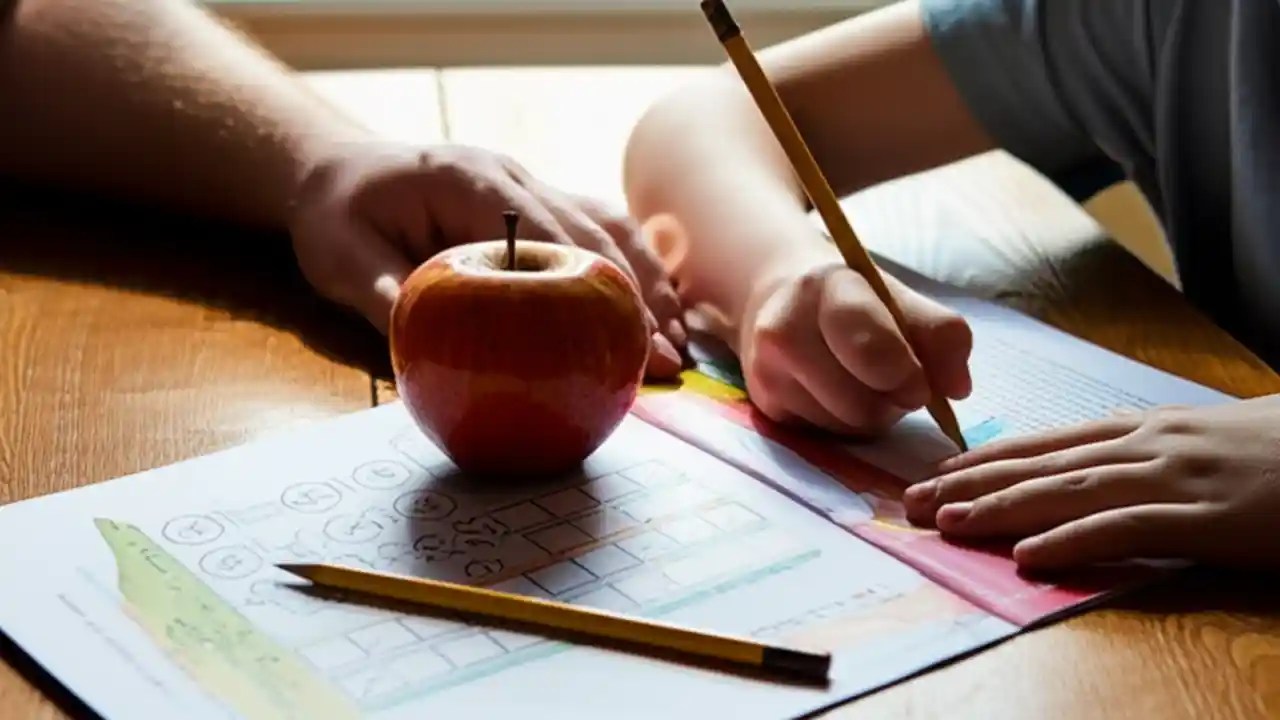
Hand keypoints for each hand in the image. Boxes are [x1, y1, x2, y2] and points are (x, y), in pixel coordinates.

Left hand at [287, 141, 685, 377]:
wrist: (338, 174)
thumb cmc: (338, 216)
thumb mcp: (340, 254)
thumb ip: (382, 292)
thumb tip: (428, 339)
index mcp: (470, 180)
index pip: (549, 229)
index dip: (595, 282)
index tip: (629, 335)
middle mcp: (512, 177)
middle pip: (593, 231)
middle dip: (636, 296)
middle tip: (666, 360)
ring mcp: (529, 188)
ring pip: (607, 226)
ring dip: (646, 282)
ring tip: (675, 343)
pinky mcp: (536, 209)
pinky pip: (596, 230)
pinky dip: (629, 269)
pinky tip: (652, 313)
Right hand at [736, 253, 972, 435]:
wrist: (777, 298)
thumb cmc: (851, 300)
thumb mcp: (897, 297)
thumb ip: (940, 334)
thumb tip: (957, 389)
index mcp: (828, 289)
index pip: (873, 350)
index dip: (907, 376)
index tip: (921, 381)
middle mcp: (785, 330)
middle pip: (862, 404)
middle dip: (891, 401)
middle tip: (895, 382)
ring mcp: (767, 372)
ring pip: (844, 426)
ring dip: (870, 416)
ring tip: (865, 386)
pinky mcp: (765, 406)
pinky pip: (824, 437)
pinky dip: (843, 424)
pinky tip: (838, 395)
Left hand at [903, 396, 1279, 570]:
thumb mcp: (1207, 436)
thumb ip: (1150, 446)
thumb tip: (1098, 456)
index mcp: (1148, 427)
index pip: (1049, 441)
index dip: (989, 457)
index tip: (937, 472)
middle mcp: (1150, 444)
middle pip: (1043, 463)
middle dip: (972, 484)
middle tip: (911, 503)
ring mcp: (1178, 478)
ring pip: (1070, 492)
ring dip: (1002, 510)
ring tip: (947, 525)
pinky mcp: (1210, 519)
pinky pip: (1129, 530)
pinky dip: (1073, 543)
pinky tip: (1030, 558)